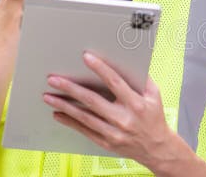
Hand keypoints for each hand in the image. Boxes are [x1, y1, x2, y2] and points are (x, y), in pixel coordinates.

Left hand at [43, 52, 176, 165]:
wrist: (157, 148)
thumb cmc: (154, 118)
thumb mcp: (155, 96)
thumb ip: (142, 78)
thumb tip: (126, 60)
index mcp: (136, 104)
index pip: (115, 83)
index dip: (100, 69)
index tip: (86, 57)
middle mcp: (124, 119)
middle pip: (93, 101)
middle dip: (71, 89)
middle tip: (54, 79)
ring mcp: (114, 133)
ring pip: (84, 117)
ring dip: (64, 106)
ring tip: (48, 96)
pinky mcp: (106, 143)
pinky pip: (84, 130)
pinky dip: (70, 122)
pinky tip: (58, 114)